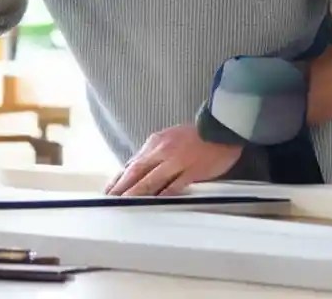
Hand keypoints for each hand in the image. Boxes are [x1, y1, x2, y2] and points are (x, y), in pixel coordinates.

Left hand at [104, 125, 242, 196]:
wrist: (223, 128)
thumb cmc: (199, 135)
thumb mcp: (172, 137)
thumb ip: (157, 152)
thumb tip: (140, 168)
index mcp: (156, 142)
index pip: (132, 162)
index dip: (119, 177)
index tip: (109, 189)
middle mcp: (162, 151)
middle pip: (136, 171)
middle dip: (121, 187)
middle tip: (109, 200)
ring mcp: (177, 161)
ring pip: (151, 180)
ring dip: (135, 193)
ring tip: (124, 204)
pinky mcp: (191, 171)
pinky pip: (173, 186)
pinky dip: (161, 196)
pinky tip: (152, 204)